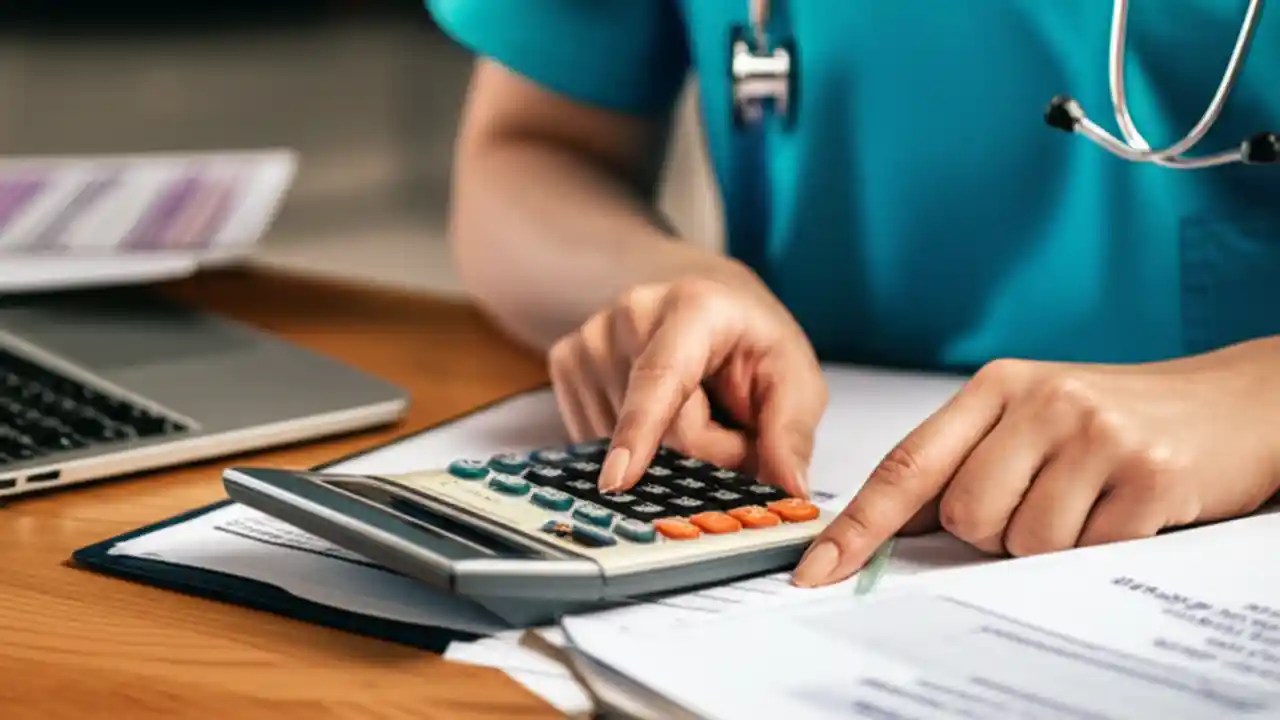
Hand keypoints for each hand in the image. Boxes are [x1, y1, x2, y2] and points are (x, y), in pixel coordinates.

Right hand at [547, 276, 826, 496]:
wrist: (704, 303)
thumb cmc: (751, 342)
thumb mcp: (794, 378)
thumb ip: (790, 433)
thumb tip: (791, 491)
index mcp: (693, 306)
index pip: (662, 377)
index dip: (641, 431)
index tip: (618, 479)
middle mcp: (631, 314)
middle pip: (660, 431)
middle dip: (706, 452)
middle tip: (733, 426)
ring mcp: (590, 339)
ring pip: (624, 443)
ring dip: (668, 451)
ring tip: (693, 409)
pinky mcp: (564, 363)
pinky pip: (596, 440)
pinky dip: (633, 445)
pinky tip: (656, 413)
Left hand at [793, 338, 1279, 586]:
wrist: (1234, 402)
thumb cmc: (1119, 417)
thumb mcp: (1033, 419)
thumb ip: (965, 463)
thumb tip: (887, 531)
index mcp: (997, 386)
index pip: (907, 465)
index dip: (858, 525)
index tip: (818, 568)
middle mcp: (1041, 400)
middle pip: (966, 518)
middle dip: (995, 533)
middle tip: (1047, 500)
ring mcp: (1096, 433)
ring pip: (1024, 543)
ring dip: (1052, 543)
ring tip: (1091, 501)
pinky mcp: (1149, 472)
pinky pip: (1089, 552)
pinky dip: (1103, 546)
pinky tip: (1126, 508)